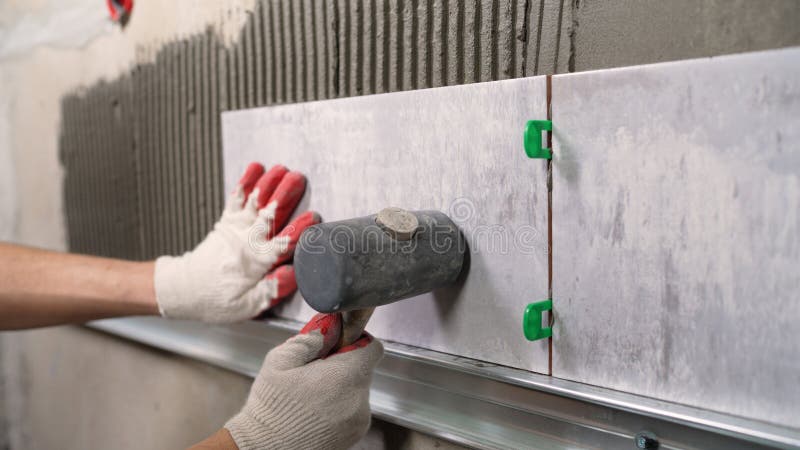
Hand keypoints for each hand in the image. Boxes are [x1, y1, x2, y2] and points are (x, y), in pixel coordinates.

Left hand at [154, 163, 318, 322]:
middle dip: (284, 195)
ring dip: (268, 184)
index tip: (312, 217)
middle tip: (298, 178)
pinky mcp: (227, 221)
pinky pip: (237, 198)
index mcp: (256, 263)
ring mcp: (236, 228)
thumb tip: (293, 274)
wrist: (184, 289)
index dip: (298, 230)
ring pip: (254, 203)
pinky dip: (246, 182)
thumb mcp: (247, 306)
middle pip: (269, 215)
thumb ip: (271, 290)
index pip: (281, 244)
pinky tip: (256, 167)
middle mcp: (247, 242)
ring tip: (282, 169)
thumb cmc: (217, 300)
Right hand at [225, 314, 383, 449]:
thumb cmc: (270, 408)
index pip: (372, 348)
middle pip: (363, 368)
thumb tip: (327, 330)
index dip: (356, 341)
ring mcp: (359, 420)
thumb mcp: (279, 361)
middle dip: (342, 364)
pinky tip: (315, 409)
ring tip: (311, 394)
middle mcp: (359, 400)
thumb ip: (309, 339)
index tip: (337, 344)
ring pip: (358, 389)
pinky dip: (340, 404)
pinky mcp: (355, 434)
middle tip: (315, 370)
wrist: (265, 449)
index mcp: (345, 377)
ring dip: (341, 385)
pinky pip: (354, 408)